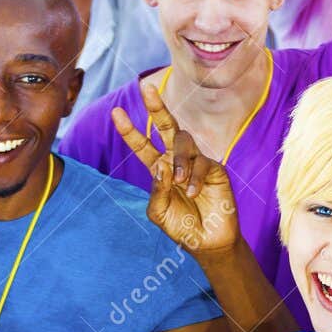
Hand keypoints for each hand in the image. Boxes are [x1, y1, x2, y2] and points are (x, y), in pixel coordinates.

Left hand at [113, 83, 239, 254]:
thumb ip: (156, 191)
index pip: (142, 145)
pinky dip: (195, 179)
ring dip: (179, 161)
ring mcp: (196, 162)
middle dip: (156, 107)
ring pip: (185, 142)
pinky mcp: (215, 169)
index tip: (116, 113)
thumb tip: (161, 166)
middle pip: (166, 126)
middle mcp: (177, 160)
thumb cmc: (181, 227)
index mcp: (159, 168)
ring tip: (180, 183)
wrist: (207, 242)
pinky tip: (192, 193)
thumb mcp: (158, 213)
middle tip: (146, 89)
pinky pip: (203, 163)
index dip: (129, 130)